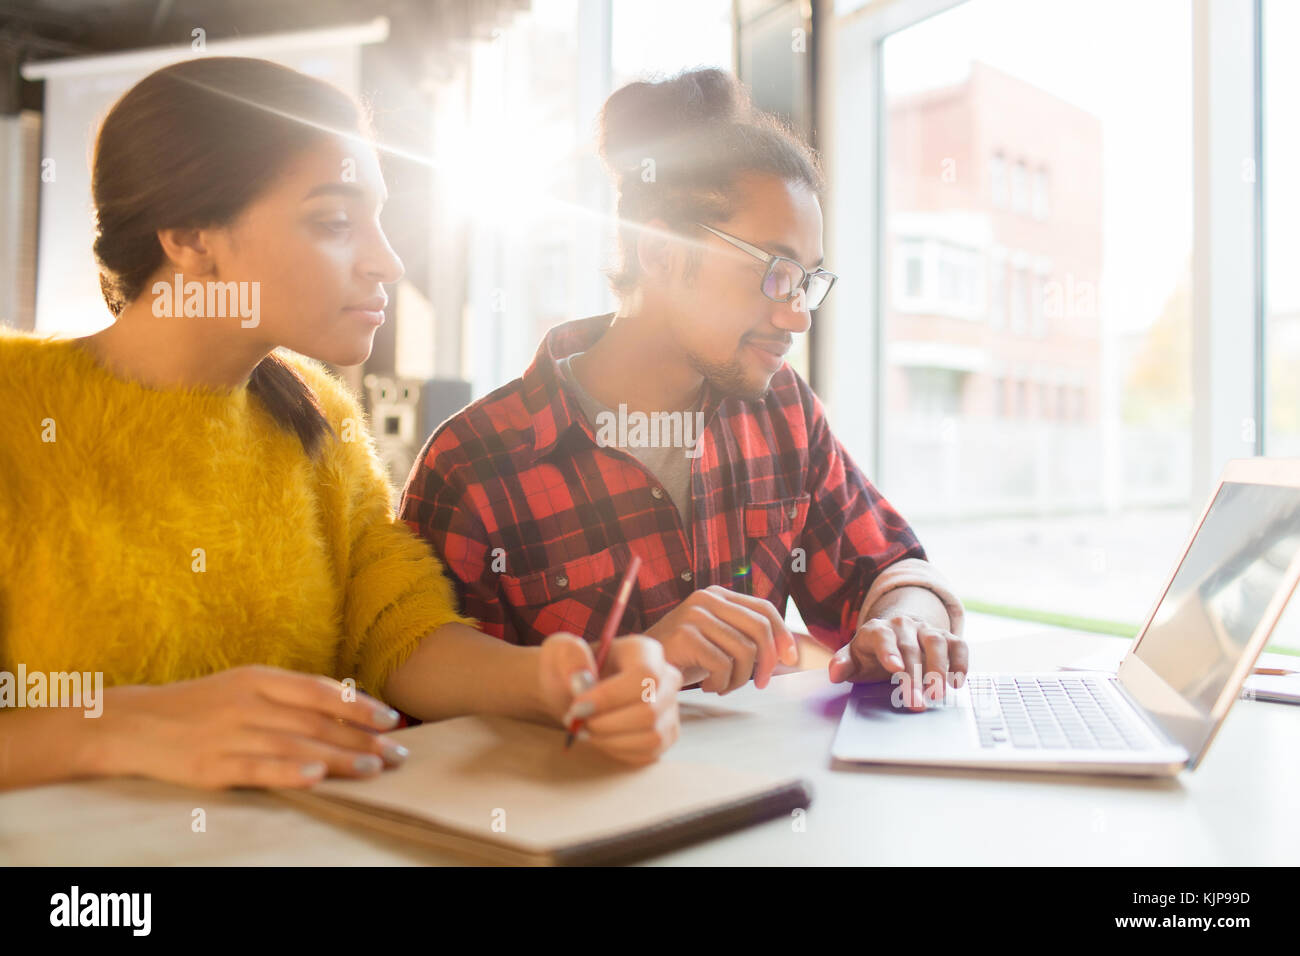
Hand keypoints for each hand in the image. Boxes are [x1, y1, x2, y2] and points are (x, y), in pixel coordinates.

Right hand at [96, 666, 409, 788]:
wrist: (131, 724)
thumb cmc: (199, 706)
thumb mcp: (243, 687)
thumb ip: (288, 696)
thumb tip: (346, 705)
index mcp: (258, 679)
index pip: (319, 690)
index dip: (359, 705)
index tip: (392, 720)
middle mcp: (247, 702)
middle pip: (316, 721)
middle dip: (362, 739)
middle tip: (398, 754)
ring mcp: (228, 733)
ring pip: (294, 744)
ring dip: (338, 758)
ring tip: (373, 770)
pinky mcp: (210, 765)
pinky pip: (255, 768)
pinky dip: (287, 771)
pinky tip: (315, 777)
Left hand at [538, 632, 681, 764]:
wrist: (572, 692)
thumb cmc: (569, 669)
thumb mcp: (560, 651)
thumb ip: (569, 655)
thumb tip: (580, 677)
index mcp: (644, 650)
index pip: (644, 674)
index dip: (611, 696)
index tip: (577, 707)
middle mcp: (666, 677)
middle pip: (649, 711)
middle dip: (606, 724)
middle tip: (576, 723)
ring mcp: (670, 707)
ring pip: (651, 735)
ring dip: (610, 740)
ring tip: (585, 730)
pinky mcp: (666, 734)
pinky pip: (649, 752)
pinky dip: (619, 751)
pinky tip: (600, 738)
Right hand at [644, 585, 798, 693]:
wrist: (638, 665)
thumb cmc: (682, 656)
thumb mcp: (717, 639)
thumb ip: (745, 637)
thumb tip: (789, 653)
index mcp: (717, 595)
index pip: (764, 608)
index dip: (783, 635)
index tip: (790, 660)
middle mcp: (707, 598)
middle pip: (759, 629)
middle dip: (767, 661)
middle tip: (760, 683)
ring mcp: (695, 615)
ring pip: (744, 651)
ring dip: (739, 678)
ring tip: (723, 685)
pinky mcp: (685, 635)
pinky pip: (722, 665)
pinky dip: (721, 683)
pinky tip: (708, 686)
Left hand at [828, 613, 968, 709]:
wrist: (895, 636)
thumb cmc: (872, 654)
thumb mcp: (854, 659)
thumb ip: (842, 665)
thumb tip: (834, 674)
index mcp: (877, 630)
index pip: (882, 636)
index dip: (889, 651)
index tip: (895, 669)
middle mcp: (903, 625)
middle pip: (910, 647)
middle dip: (914, 675)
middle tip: (916, 702)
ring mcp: (926, 629)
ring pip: (936, 642)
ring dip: (939, 668)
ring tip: (938, 693)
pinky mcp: (946, 637)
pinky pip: (957, 644)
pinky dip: (960, 661)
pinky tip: (957, 682)